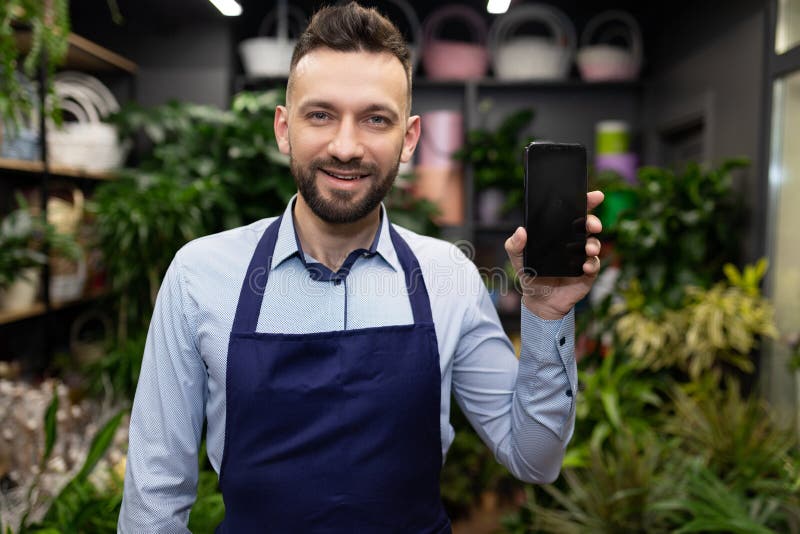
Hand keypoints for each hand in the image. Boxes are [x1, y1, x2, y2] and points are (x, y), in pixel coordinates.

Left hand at [504, 191, 603, 319]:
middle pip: (588, 226)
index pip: (573, 213)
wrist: (539, 300)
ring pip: (594, 244)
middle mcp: (573, 242)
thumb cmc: (530, 275)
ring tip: (588, 249)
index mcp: (559, 233)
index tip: (595, 196)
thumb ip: (514, 245)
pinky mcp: (587, 273)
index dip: (585, 202)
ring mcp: (582, 257)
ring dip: (594, 244)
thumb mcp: (518, 259)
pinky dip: (592, 264)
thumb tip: (520, 231)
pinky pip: (595, 265)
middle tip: (592, 225)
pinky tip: (585, 266)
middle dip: (593, 221)